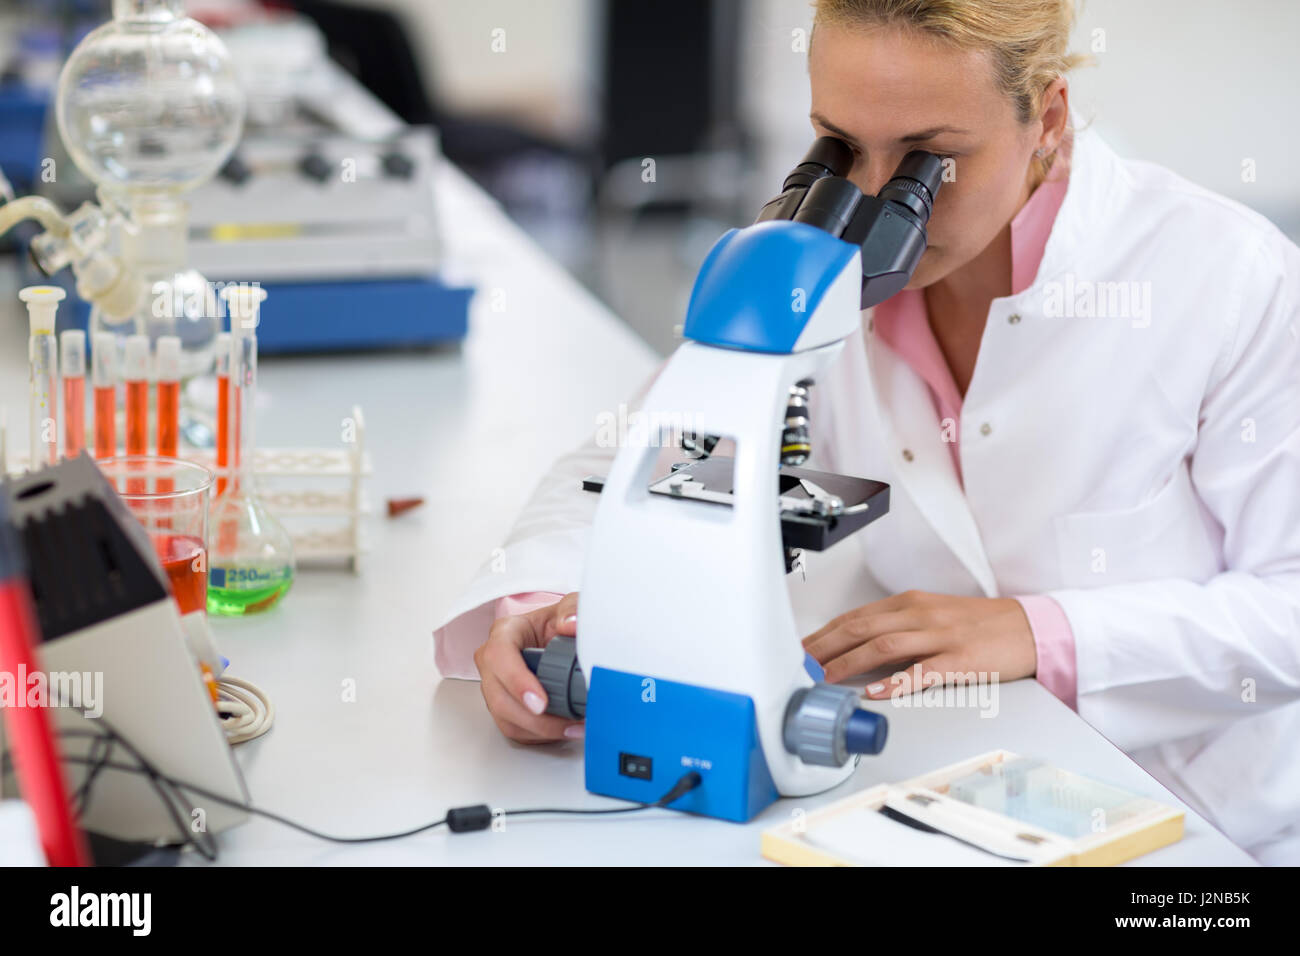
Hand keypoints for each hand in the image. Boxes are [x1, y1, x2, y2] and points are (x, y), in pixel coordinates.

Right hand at [474, 592, 584, 742]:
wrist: (556, 638)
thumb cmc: (556, 623)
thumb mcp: (568, 606)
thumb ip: (572, 609)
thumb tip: (570, 625)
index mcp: (505, 633)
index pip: (500, 657)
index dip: (518, 682)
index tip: (541, 702)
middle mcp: (493, 661)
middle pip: (498, 696)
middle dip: (531, 717)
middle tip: (564, 724)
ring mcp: (495, 686)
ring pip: (505, 717)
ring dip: (539, 730)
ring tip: (572, 728)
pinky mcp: (505, 706)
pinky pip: (514, 728)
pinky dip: (539, 735)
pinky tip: (563, 731)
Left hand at [802, 590, 1036, 699]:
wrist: (1030, 627)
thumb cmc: (979, 625)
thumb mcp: (931, 617)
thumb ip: (895, 627)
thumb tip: (855, 646)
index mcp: (909, 603)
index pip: (854, 617)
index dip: (822, 634)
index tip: (798, 650)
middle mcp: (920, 614)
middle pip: (860, 627)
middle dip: (824, 647)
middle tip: (798, 666)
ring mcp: (940, 635)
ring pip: (885, 645)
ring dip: (849, 663)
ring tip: (825, 679)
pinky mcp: (961, 659)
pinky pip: (924, 670)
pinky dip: (898, 681)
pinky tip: (877, 691)